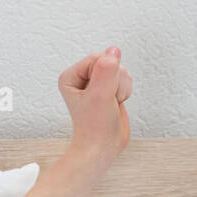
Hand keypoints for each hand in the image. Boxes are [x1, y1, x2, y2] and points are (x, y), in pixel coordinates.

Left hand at [58, 46, 132, 167]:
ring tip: (110, 102)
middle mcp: (82, 77)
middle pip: (110, 61)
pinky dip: (125, 90)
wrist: (103, 145)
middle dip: (115, 81)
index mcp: (71, 76)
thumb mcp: (99, 95)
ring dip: (121, 87)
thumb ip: (106, 70)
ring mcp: (96, 81)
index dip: (106, 75)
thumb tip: (113, 51)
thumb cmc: (95, 126)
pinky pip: (126, 77)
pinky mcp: (108, 86)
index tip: (100, 94)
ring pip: (120, 69)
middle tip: (106, 100)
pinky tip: (115, 102)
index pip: (98, 57)